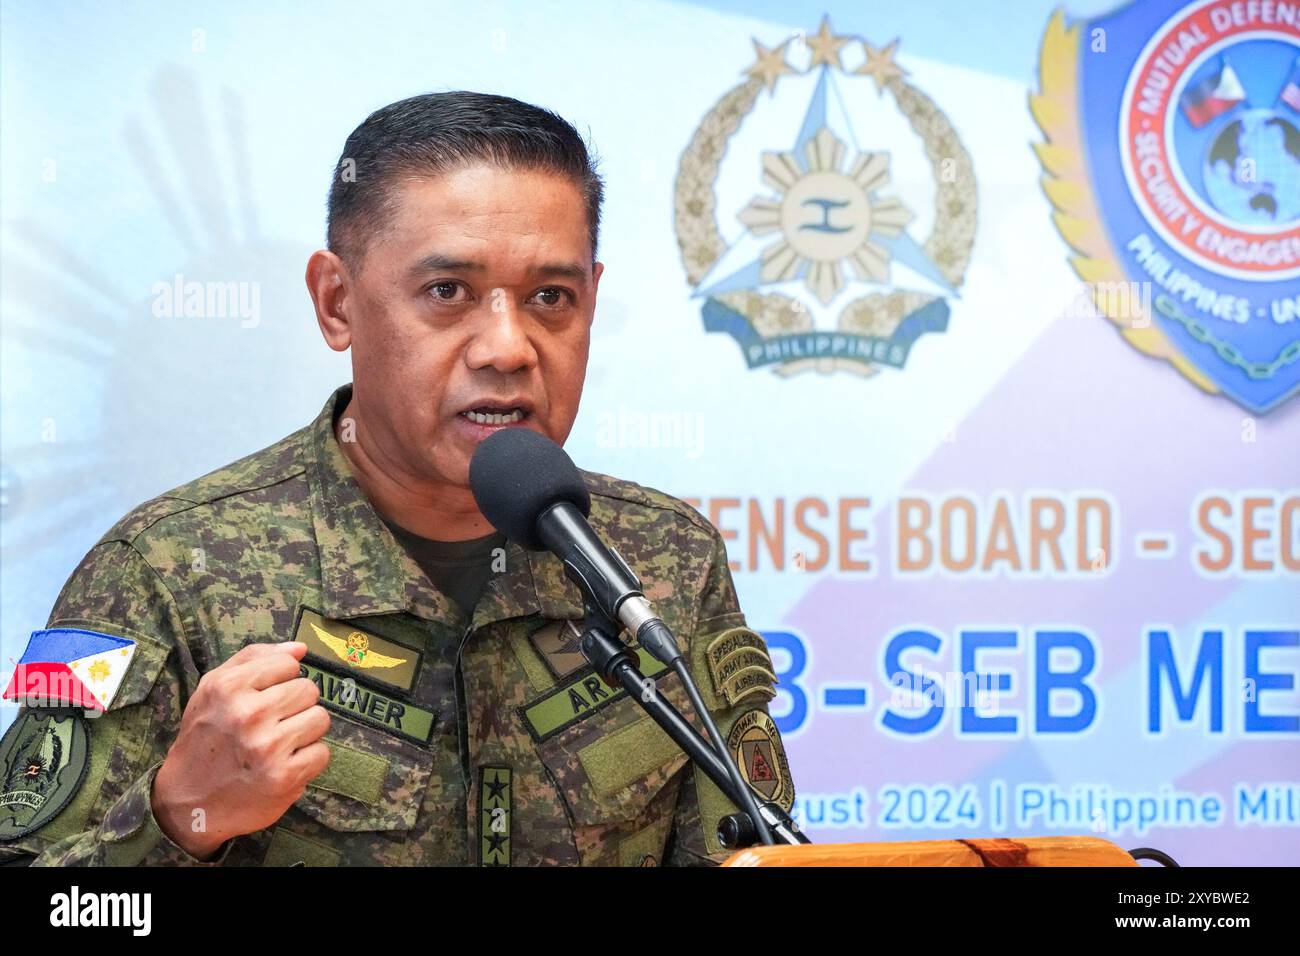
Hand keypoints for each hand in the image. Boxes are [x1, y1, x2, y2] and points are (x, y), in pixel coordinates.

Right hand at [151, 641, 330, 859]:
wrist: (189, 802)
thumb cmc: (205, 738)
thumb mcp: (214, 689)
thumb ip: (255, 658)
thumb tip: (300, 648)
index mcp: (228, 687)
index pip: (289, 664)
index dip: (281, 680)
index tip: (265, 696)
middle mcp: (247, 714)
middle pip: (309, 690)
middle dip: (295, 705)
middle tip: (272, 724)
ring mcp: (267, 747)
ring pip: (320, 719)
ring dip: (304, 731)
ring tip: (279, 743)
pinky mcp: (284, 776)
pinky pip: (322, 752)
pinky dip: (308, 759)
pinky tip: (284, 764)